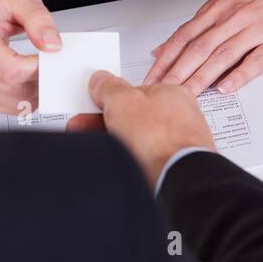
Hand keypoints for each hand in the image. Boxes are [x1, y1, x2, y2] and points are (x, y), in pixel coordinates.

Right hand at [0, 0, 60, 113]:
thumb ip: (39, 21)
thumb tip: (52, 45)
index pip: (11, 70)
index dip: (38, 70)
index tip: (51, 59)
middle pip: (13, 90)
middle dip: (40, 82)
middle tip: (49, 65)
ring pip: (11, 104)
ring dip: (32, 93)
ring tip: (36, 70)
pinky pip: (2, 108)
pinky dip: (19, 99)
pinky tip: (23, 82)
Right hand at [67, 70, 215, 188]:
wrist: (178, 180)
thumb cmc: (161, 138)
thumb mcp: (123, 101)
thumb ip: (110, 87)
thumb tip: (101, 80)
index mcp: (172, 94)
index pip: (135, 91)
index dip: (109, 98)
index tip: (92, 104)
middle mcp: (179, 119)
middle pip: (134, 118)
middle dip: (105, 122)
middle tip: (83, 126)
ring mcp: (176, 147)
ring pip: (137, 142)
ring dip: (113, 142)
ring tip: (96, 147)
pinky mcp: (172, 169)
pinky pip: (143, 162)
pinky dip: (127, 161)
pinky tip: (116, 163)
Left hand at [142, 0, 262, 96]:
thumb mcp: (226, 3)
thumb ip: (198, 27)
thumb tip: (165, 48)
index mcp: (218, 9)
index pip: (183, 37)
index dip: (165, 59)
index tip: (150, 78)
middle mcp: (233, 18)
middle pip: (198, 48)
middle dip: (177, 73)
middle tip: (161, 92)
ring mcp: (256, 29)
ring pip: (222, 56)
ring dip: (201, 78)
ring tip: (186, 96)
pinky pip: (255, 60)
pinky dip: (239, 75)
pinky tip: (226, 88)